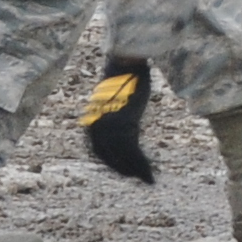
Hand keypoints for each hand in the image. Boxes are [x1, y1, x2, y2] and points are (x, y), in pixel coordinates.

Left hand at [78, 62, 156, 182]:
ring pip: (123, 157)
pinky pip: (133, 152)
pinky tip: (150, 174)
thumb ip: (116, 113)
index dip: (112, 163)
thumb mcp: (116, 98)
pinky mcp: (124, 125)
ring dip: (135, 170)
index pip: (99, 150)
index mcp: (92, 120)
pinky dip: (142, 165)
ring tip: (147, 178)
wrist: (125, 63)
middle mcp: (98, 126)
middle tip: (137, 177)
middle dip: (123, 169)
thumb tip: (123, 125)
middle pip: (109, 156)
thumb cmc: (123, 76)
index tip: (123, 170)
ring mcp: (110, 127)